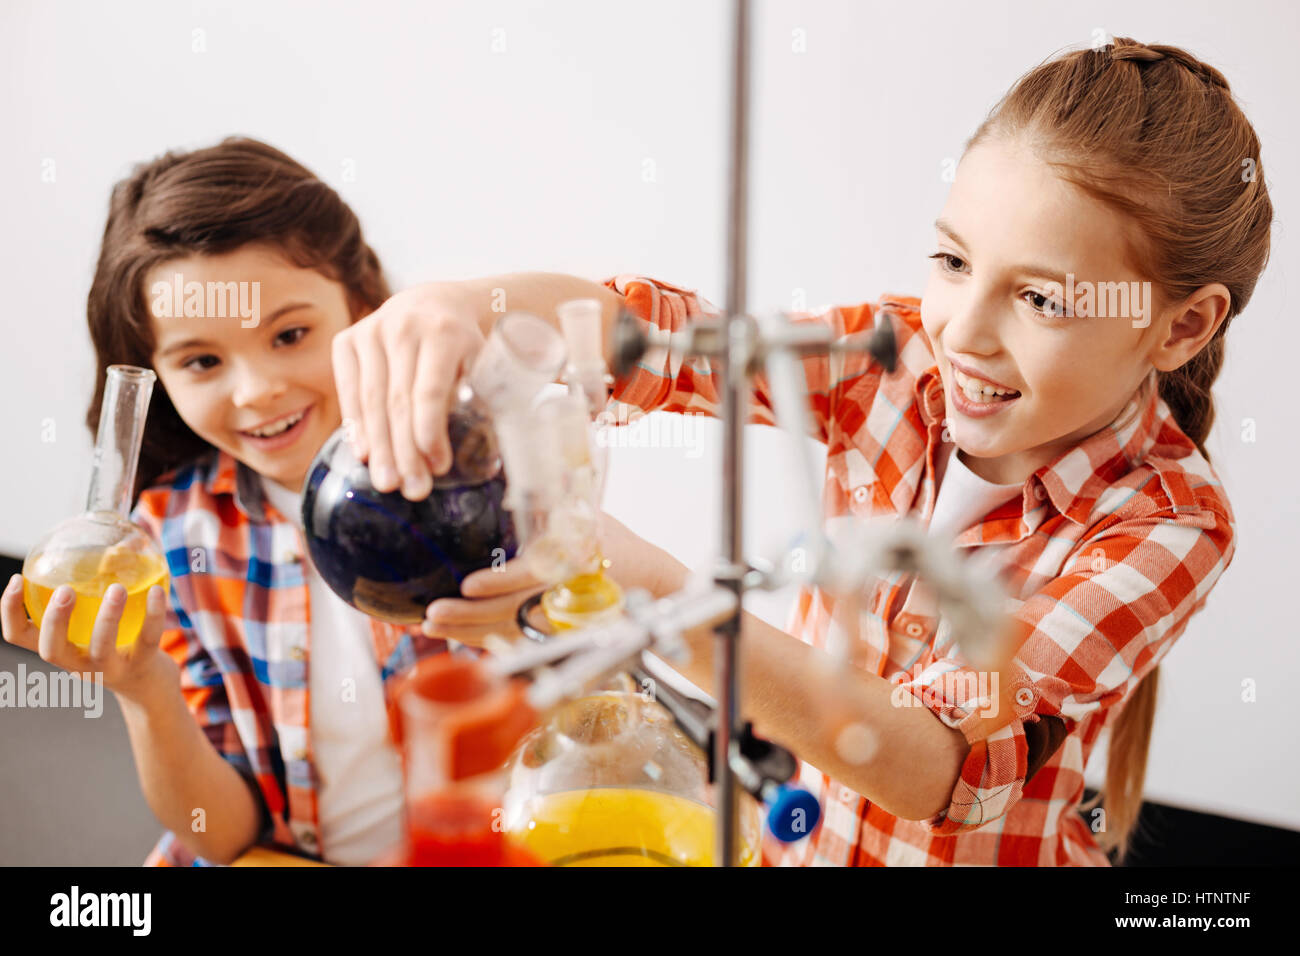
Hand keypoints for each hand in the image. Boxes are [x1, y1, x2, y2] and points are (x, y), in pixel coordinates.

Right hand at [1, 573, 177, 704]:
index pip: (19, 636)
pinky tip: (157, 591)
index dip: (9, 611)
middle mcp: (77, 663)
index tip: (16, 579)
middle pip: (51, 649)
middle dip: (54, 620)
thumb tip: (120, 542)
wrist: (148, 684)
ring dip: (108, 616)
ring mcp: (108, 669)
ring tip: (117, 588)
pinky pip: (147, 639)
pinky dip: (153, 614)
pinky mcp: (141, 666)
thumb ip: (97, 590)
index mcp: (59, 648)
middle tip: (65, 590)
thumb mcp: (94, 623)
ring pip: (101, 647)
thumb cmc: (116, 643)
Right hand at [332, 282, 485, 500]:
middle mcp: (404, 327)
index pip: (431, 390)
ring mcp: (372, 331)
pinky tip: (363, 454)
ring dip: (379, 446)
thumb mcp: (482, 361)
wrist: (431, 304)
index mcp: (444, 333)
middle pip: (398, 400)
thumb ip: (484, 396)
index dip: (431, 431)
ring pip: (371, 399)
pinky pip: (349, 390)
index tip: (439, 467)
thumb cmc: (463, 345)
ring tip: (388, 483)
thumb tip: (491, 458)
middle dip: (404, 450)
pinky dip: (355, 425)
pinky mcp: (348, 340)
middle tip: (412, 490)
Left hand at [422, 510, 689, 647]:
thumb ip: (555, 505)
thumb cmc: (618, 545)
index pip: (533, 575)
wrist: (651, 584)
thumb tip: (515, 485)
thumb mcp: (592, 517)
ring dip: (468, 632)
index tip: (468, 585)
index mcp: (576, 561)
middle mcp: (566, 595)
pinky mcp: (559, 635)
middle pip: (512, 611)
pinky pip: (517, 639)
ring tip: (433, 625)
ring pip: (509, 631)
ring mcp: (562, 621)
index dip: (499, 583)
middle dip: (470, 617)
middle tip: (433, 614)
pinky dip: (486, 639)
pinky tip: (456, 636)